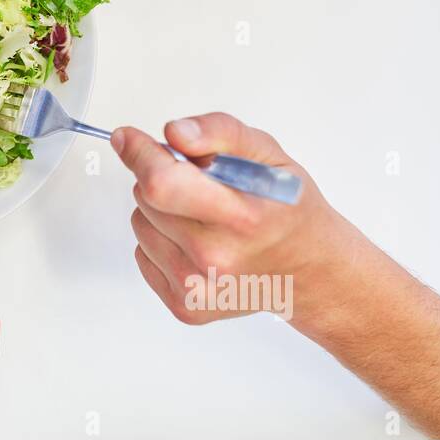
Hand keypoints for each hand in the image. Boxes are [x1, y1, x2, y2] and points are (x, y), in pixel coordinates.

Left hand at [112, 113, 357, 324]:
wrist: (311, 272)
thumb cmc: (289, 211)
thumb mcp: (269, 155)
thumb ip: (220, 133)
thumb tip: (175, 133)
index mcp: (242, 217)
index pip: (162, 183)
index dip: (139, 154)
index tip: (128, 138)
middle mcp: (216, 259)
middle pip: (147, 198)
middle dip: (161, 178)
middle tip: (200, 185)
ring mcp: (198, 288)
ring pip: (140, 223)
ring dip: (162, 211)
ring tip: (204, 216)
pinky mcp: (185, 305)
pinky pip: (142, 254)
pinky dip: (162, 240)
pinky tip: (198, 242)